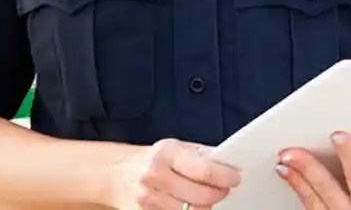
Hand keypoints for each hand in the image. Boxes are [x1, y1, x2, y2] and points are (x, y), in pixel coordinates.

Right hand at [109, 138, 241, 209]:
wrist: (115, 174)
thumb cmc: (151, 159)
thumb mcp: (175, 147)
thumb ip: (201, 155)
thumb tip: (229, 164)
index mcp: (166, 154)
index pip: (204, 170)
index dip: (225, 177)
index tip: (236, 177)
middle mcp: (155, 177)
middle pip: (201, 196)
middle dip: (219, 193)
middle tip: (225, 188)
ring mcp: (149, 201)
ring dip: (206, 206)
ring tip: (208, 196)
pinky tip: (193, 205)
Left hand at [275, 131, 350, 208]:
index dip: (348, 155)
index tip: (337, 136)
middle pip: (326, 189)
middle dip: (309, 170)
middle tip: (291, 152)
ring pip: (311, 199)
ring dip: (296, 179)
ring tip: (284, 160)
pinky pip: (306, 207)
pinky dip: (296, 189)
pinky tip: (286, 174)